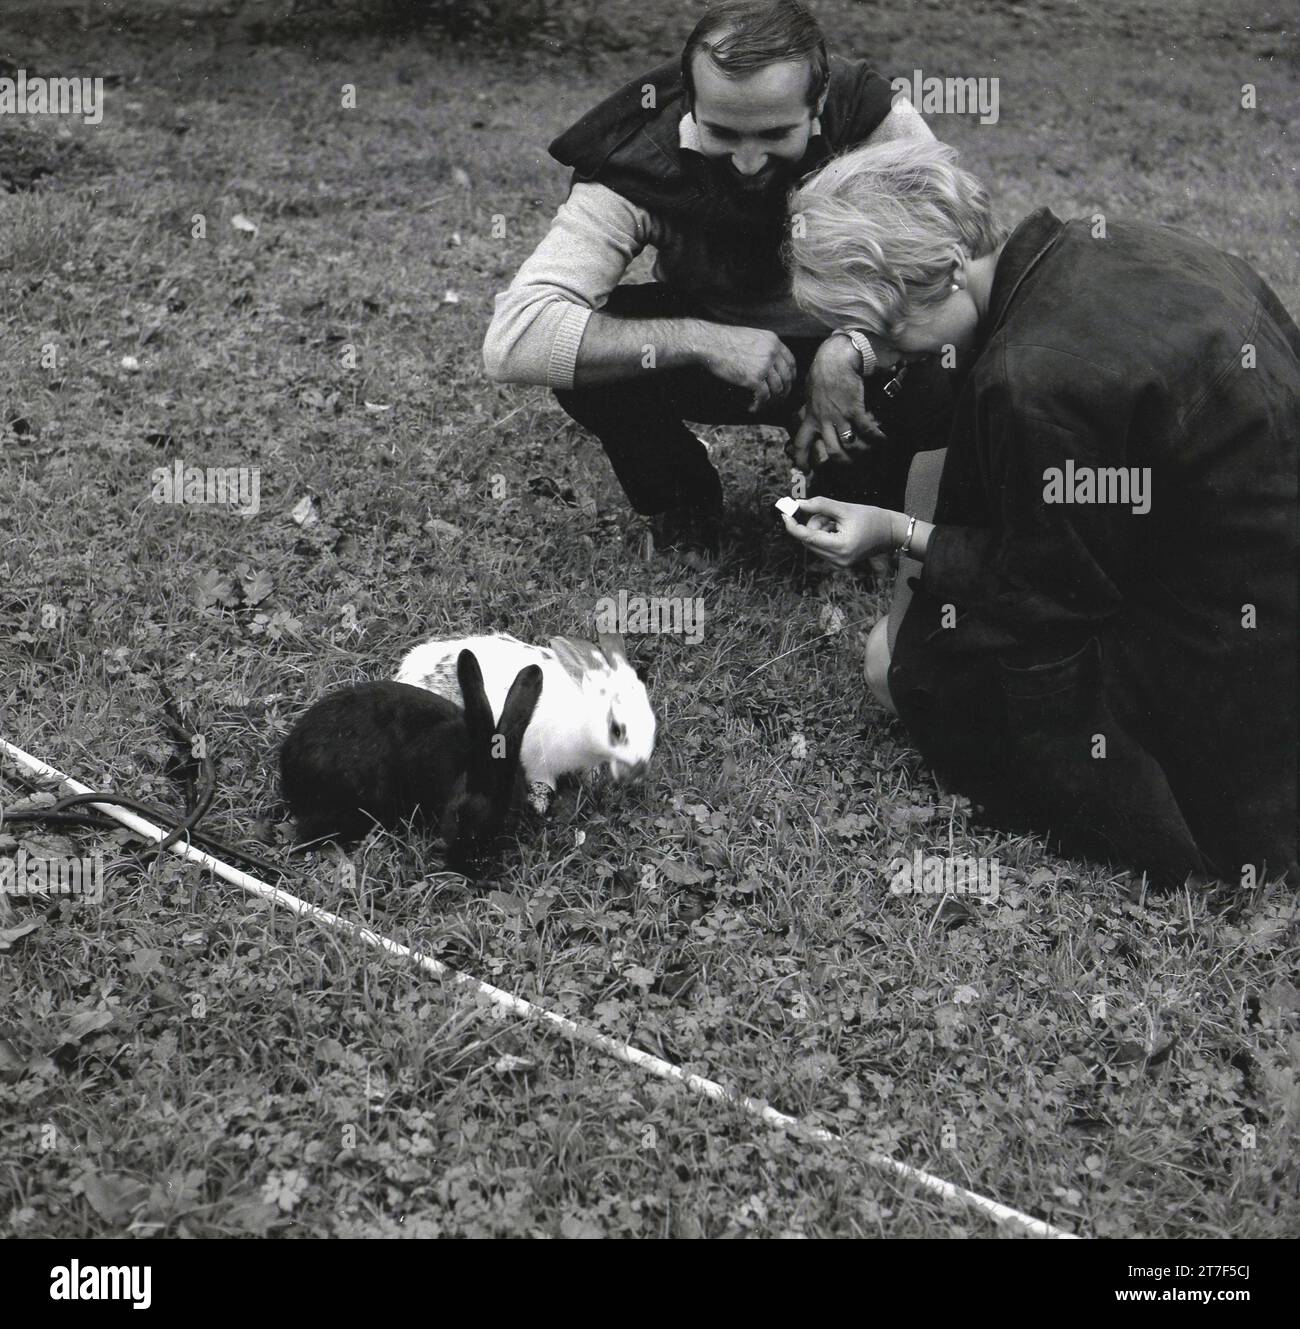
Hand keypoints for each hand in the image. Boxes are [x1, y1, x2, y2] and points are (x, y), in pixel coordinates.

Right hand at [698, 325, 796, 412]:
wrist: (710, 343)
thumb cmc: (725, 340)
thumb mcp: (752, 337)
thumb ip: (764, 348)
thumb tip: (769, 364)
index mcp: (773, 341)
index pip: (790, 362)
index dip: (790, 376)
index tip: (787, 385)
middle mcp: (772, 353)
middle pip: (786, 377)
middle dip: (784, 391)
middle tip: (777, 400)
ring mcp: (764, 366)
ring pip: (777, 389)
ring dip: (771, 401)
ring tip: (762, 405)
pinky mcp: (754, 378)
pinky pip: (763, 396)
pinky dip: (759, 405)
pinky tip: (752, 408)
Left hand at [779, 496, 902, 568]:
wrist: (892, 532)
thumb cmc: (872, 517)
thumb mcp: (845, 508)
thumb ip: (820, 505)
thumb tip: (798, 504)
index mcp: (840, 547)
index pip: (807, 537)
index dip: (793, 525)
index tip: (784, 513)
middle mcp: (837, 560)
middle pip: (809, 540)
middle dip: (814, 524)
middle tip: (830, 514)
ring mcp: (839, 564)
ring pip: (814, 543)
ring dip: (820, 529)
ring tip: (839, 522)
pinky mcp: (840, 563)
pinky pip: (822, 547)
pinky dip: (825, 535)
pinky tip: (840, 530)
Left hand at [787, 334, 884, 468]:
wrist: (835, 360)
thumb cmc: (823, 374)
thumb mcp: (811, 395)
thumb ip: (811, 408)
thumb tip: (809, 414)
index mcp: (811, 418)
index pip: (801, 443)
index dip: (802, 459)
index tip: (805, 470)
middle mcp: (823, 421)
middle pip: (830, 451)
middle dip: (842, 462)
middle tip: (850, 464)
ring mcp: (839, 416)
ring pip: (848, 445)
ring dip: (860, 452)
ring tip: (869, 451)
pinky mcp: (854, 409)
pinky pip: (866, 430)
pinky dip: (875, 437)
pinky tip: (882, 439)